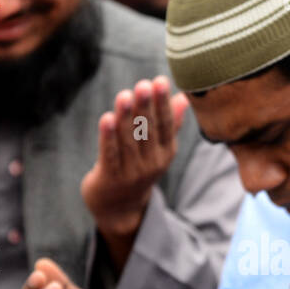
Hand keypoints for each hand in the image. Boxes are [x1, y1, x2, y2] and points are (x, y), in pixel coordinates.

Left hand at [81, 76, 188, 242]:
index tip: (160, 81)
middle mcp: (151, 163)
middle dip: (145, 107)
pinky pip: (110, 155)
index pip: (165, 125)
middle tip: (143, 85)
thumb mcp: (158, 147)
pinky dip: (108, 137)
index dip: (162, 104)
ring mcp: (131, 172)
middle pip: (148, 131)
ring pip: (128, 141)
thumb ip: (169, 122)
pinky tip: (106, 118)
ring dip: (126, 117)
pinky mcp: (109, 178)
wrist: (120, 207)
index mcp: (165, 151)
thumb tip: (183, 97)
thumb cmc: (139, 166)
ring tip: (124, 95)